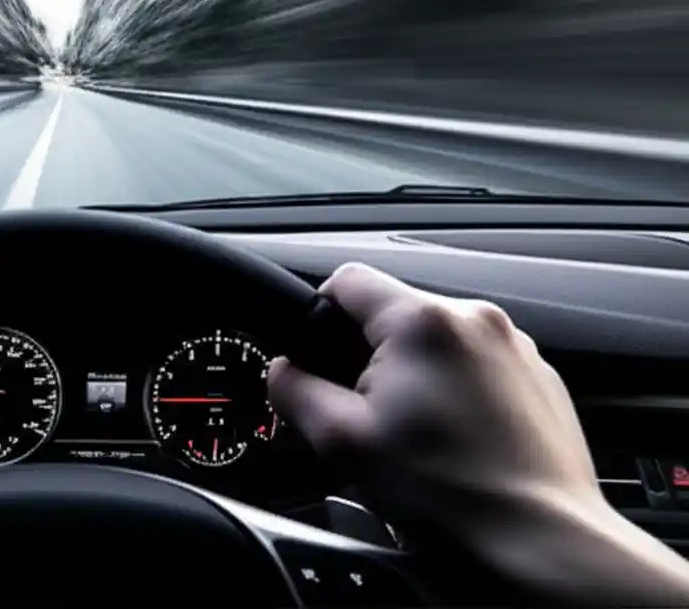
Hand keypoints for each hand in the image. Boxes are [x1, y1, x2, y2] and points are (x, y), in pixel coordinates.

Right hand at [269, 263, 688, 604]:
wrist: (540, 542)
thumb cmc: (448, 495)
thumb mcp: (342, 442)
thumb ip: (296, 391)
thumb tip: (282, 371)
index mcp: (422, 322)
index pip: (347, 280)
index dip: (318, 315)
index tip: (316, 357)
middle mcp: (476, 319)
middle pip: (394, 315)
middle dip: (369, 358)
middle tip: (367, 419)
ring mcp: (516, 348)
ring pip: (437, 344)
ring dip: (416, 378)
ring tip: (417, 439)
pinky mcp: (541, 379)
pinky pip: (478, 369)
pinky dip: (457, 395)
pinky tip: (455, 445)